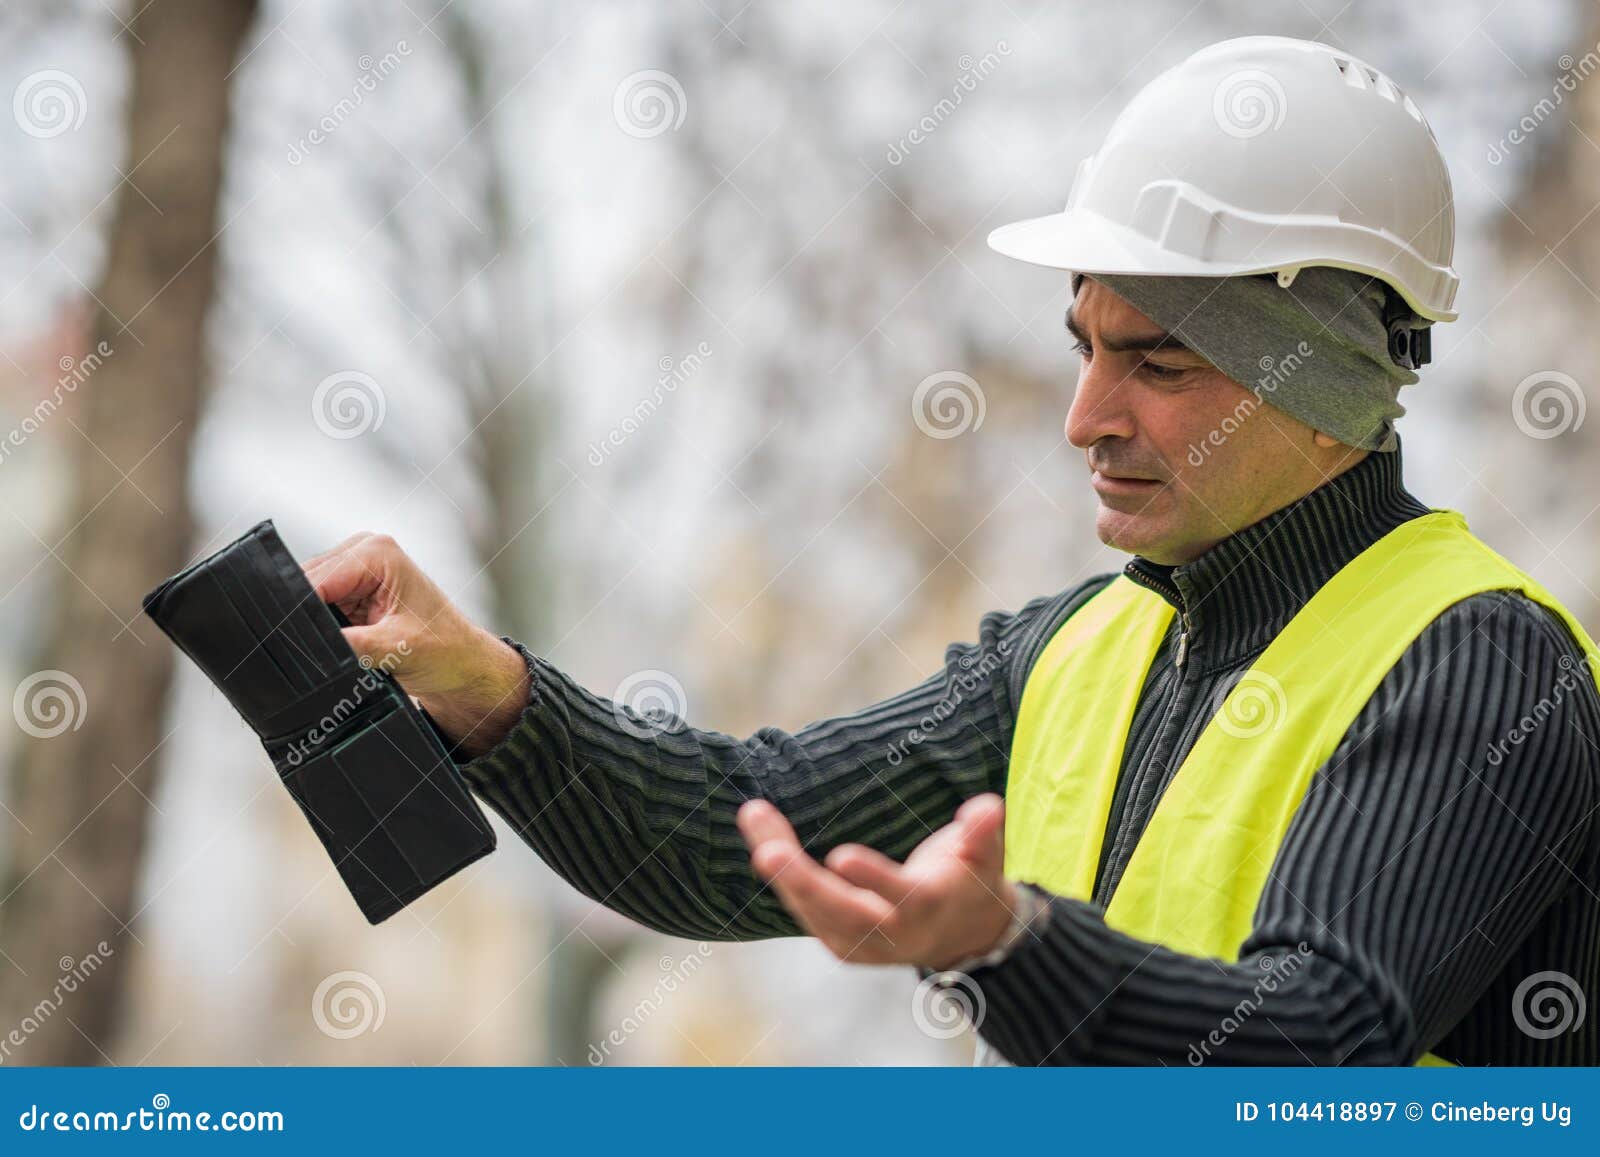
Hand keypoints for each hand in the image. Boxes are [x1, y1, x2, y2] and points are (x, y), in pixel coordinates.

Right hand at [302, 532, 529, 756]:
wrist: (463, 663)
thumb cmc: (446, 649)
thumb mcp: (396, 649)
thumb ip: (351, 644)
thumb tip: (311, 646)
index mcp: (378, 553)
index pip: (318, 578)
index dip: (300, 610)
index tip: (288, 640)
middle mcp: (365, 552)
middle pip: (307, 582)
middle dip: (304, 616)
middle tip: (306, 651)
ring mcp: (357, 569)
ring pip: (307, 594)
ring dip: (311, 621)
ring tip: (323, 648)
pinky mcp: (352, 589)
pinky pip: (317, 605)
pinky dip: (318, 624)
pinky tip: (326, 643)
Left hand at [736, 792, 1019, 971]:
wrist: (961, 935)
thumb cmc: (970, 881)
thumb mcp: (987, 857)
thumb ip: (984, 833)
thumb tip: (986, 809)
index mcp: (928, 907)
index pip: (900, 897)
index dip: (873, 878)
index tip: (840, 856)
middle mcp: (890, 933)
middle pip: (842, 912)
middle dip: (802, 882)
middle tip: (767, 849)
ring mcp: (859, 943)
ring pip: (813, 910)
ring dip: (780, 869)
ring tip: (755, 820)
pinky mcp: (838, 940)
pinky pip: (804, 908)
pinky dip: (779, 874)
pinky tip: (760, 834)